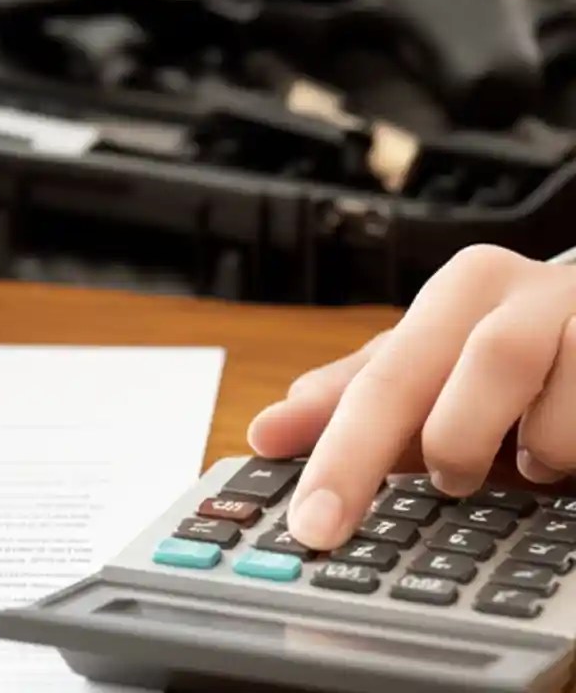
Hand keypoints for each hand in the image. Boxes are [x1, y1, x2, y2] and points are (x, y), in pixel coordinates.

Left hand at [248, 244, 575, 549]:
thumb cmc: (520, 356)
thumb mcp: (435, 368)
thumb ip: (353, 398)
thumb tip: (267, 431)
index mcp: (461, 290)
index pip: (383, 379)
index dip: (343, 458)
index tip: (314, 524)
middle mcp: (525, 290)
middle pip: (473, 372)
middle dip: (450, 448)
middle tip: (449, 484)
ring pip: (546, 415)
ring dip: (532, 451)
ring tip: (526, 456)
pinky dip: (572, 452)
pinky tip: (568, 447)